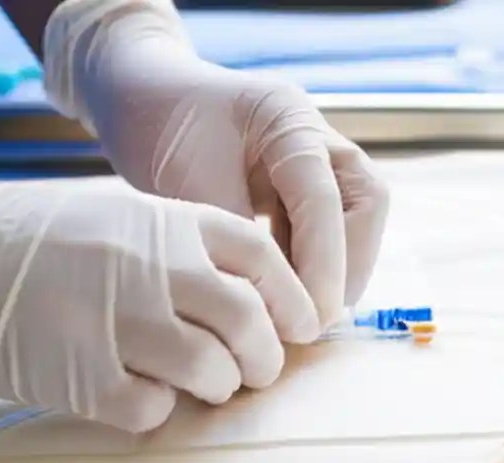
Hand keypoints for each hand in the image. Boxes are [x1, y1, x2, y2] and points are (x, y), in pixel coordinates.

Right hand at [0, 154, 319, 431]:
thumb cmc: (17, 235)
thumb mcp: (109, 213)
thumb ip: (172, 249)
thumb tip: (236, 303)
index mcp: (163, 222)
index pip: (263, 260)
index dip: (292, 301)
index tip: (299, 329)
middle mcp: (153, 267)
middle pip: (251, 322)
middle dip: (265, 360)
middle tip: (254, 373)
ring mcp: (118, 321)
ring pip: (213, 372)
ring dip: (215, 389)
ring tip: (195, 387)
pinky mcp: (80, 376)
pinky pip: (152, 411)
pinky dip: (154, 412)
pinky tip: (131, 395)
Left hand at [43, 0, 388, 327]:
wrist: (138, 99)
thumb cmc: (156, 127)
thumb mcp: (187, 181)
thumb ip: (233, 234)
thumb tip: (268, 300)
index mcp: (288, 119)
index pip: (324, 197)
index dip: (325, 263)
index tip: (312, 317)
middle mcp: (313, 136)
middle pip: (364, 205)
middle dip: (346, 267)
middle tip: (312, 321)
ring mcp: (311, 160)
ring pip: (351, 220)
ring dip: (333, 271)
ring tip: (297, 317)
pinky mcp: (295, 187)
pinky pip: (320, 230)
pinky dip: (308, 267)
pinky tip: (280, 298)